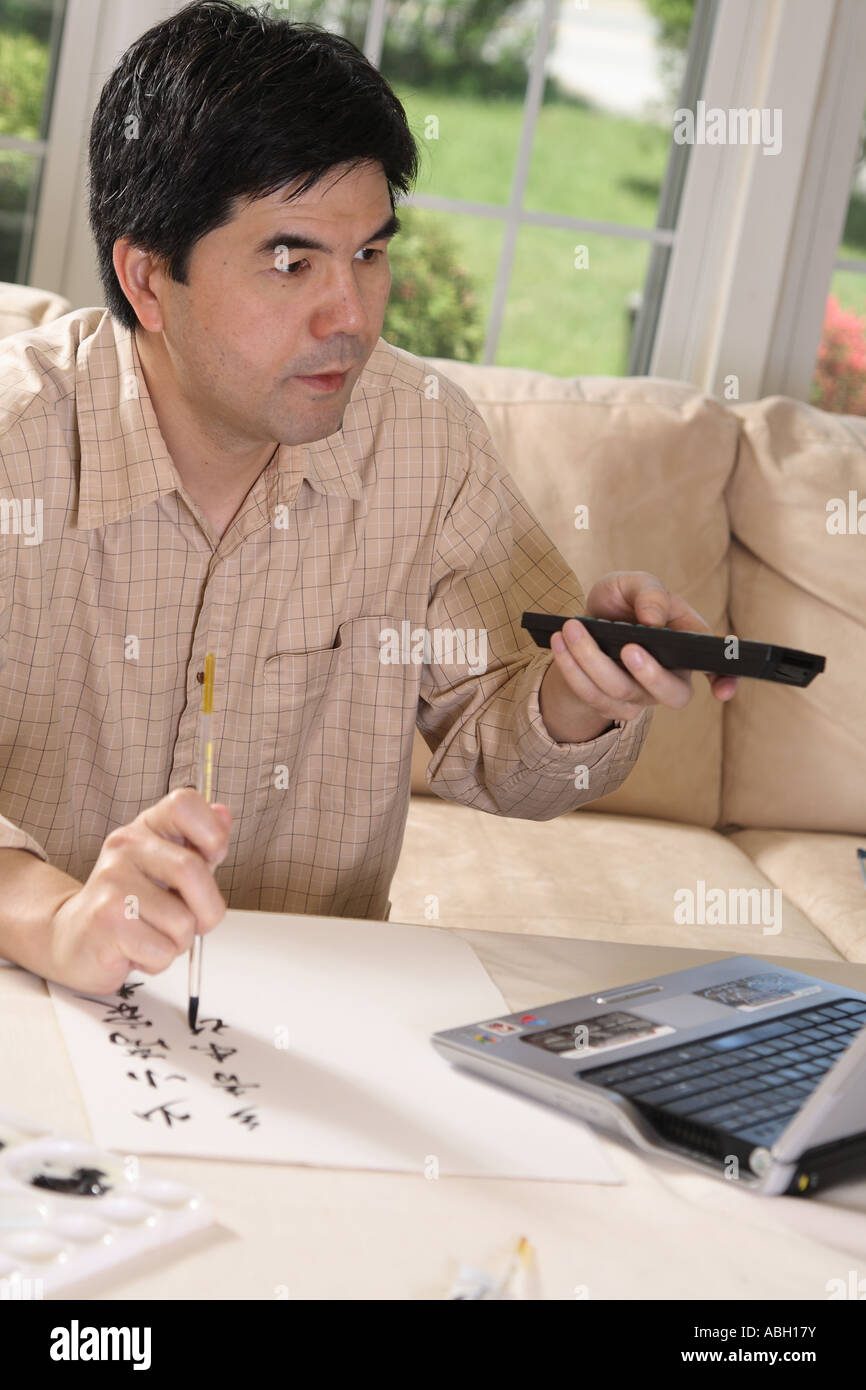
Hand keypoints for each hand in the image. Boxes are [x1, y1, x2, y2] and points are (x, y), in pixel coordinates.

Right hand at [47, 788, 231, 993]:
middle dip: (207, 910)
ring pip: (182, 921)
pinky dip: (158, 961)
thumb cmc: (131, 904)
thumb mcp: (168, 868)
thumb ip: (200, 846)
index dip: (212, 833)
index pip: (184, 804)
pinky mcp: (105, 919)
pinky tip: (135, 949)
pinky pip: (162, 950)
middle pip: (193, 870)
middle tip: (191, 922)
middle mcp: (125, 846)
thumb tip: (223, 814)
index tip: (211, 858)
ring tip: (152, 934)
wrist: (75, 938)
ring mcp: (112, 881)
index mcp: (147, 828)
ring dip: (179, 942)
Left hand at [540, 570, 737, 739]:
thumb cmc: (622, 603)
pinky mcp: (609, 706)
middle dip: (650, 674)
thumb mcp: (635, 584)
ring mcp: (640, 697)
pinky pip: (591, 696)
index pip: (717, 668)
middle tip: (628, 647)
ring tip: (572, 628)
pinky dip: (572, 668)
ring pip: (621, 692)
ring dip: (591, 660)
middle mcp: (670, 678)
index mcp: (687, 647)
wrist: (585, 624)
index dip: (726, 681)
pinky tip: (560, 643)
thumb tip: (654, 619)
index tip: (723, 691)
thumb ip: (649, 592)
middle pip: (672, 694)